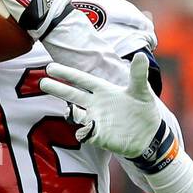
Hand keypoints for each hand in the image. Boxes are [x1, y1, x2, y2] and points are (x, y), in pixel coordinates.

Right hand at [40, 52, 169, 159]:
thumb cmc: (143, 109)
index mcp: (103, 90)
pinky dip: (84, 133)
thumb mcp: (141, 90)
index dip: (67, 73)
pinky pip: (87, 134)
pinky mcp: (100, 136)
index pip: (81, 79)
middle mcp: (96, 104)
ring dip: (71, 113)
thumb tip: (140, 55)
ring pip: (77, 114)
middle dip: (58, 89)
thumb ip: (138, 74)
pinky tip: (84, 131)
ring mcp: (96, 120)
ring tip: (69, 110)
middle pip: (72, 95)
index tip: (51, 67)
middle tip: (42, 82)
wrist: (149, 135)